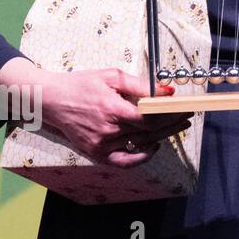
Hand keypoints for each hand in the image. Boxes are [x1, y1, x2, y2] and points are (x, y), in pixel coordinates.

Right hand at [0, 58, 192, 167]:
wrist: (51, 99)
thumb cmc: (82, 84)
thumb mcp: (113, 76)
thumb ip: (142, 85)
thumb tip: (168, 90)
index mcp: (112, 109)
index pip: (150, 118)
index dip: (171, 115)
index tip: (184, 108)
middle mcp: (107, 130)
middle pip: (149, 132)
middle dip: (172, 124)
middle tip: (186, 117)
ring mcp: (100, 144)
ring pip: (140, 144)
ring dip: (162, 136)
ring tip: (176, 127)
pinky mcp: (95, 153)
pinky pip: (122, 162)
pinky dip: (140, 158)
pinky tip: (153, 147)